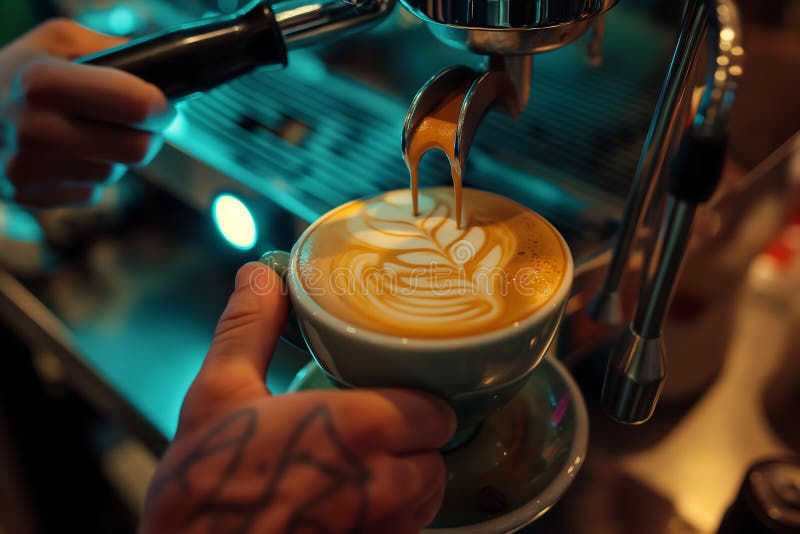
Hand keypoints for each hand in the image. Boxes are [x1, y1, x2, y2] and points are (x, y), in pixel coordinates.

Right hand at [0, 19, 170, 207]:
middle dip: (146, 135)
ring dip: (114, 157)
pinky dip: (88, 176)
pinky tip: (67, 154)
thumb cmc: (21, 71)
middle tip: (137, 123)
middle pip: (136, 150)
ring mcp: (27, 168)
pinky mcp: (28, 196)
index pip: (136, 106)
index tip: (159, 105)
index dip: (158, 107)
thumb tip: (160, 69)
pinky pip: (91, 193)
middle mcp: (32, 128)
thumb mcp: (59, 40)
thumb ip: (111, 48)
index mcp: (42, 82)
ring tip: (88, 133)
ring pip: (114, 174)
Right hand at [142, 263, 456, 533]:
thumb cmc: (202, 486)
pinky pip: (405, 531)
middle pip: (436, 456)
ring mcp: (380, 527)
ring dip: (409, 482)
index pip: (436, 411)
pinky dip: (392, 518)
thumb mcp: (218, 393)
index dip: (418, 403)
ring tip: (369, 468)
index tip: (398, 398)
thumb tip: (258, 275)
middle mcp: (384, 483)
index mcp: (359, 426)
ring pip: (427, 499)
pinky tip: (353, 505)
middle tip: (379, 432)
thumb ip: (249, 327)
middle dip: (414, 443)